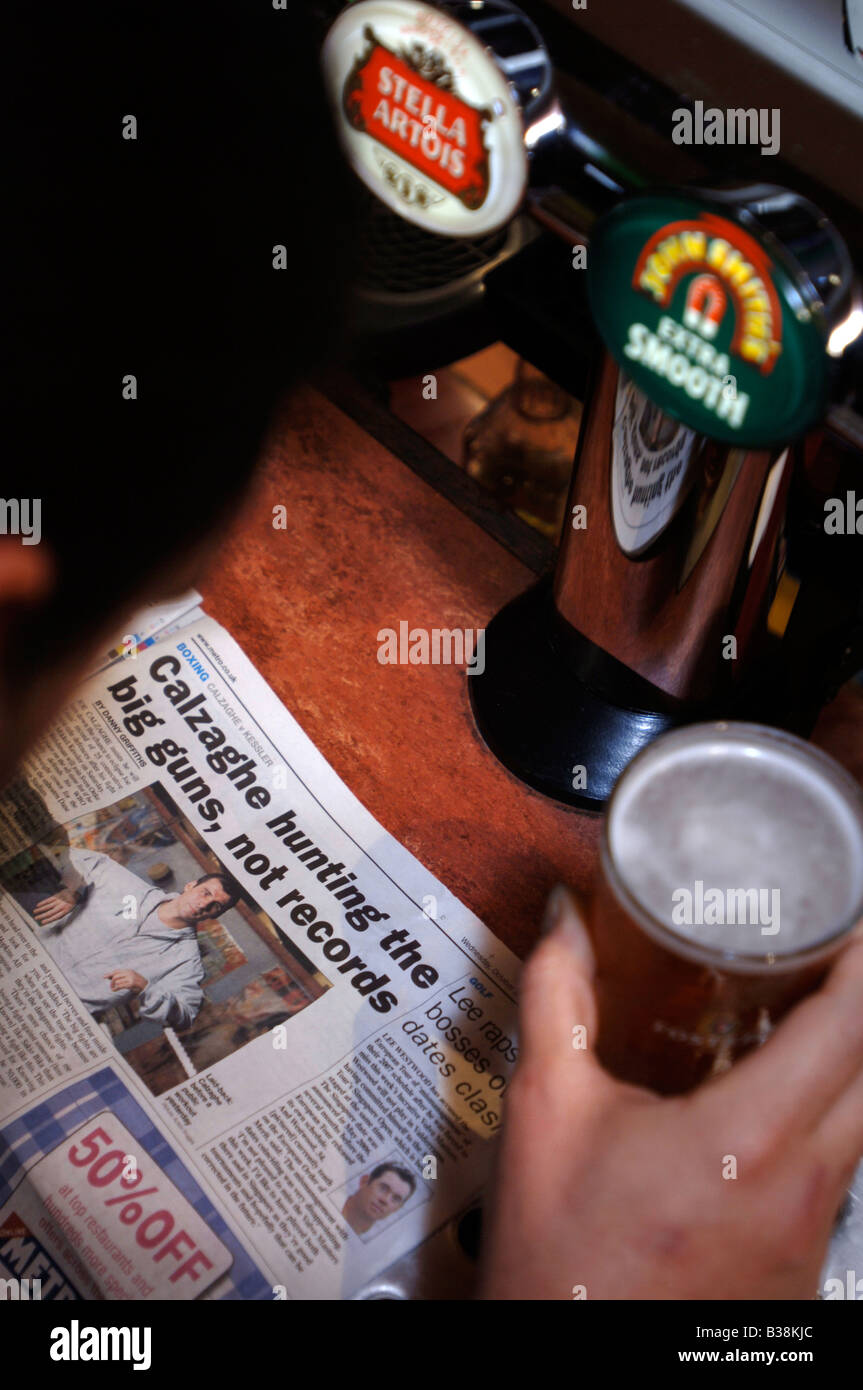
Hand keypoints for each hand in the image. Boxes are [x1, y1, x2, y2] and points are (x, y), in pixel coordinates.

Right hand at [33, 888, 78, 924]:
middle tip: (36, 918)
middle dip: (42, 915)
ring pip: (48, 906)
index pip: (56, 916)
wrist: (75, 891)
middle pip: (50, 912)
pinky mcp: (56, 896)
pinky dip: (43, 902)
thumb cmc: (71, 902)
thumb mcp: (70, 909)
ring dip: (40, 909)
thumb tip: (52, 918)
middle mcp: (61, 906)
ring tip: (34, 912)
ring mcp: (58, 901)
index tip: (42, 922)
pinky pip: (48, 900)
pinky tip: (38, 905)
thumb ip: (62, 913)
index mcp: (65, 910)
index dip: (48, 920)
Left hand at [104, 969, 147, 993]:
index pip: (117, 971)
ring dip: (113, 985)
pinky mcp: (131, 983)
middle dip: (111, 982)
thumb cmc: (137, 983)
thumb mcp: (129, 978)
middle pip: (115, 976)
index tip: (104, 977)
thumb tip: (109, 977)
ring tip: (113, 989)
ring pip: (117, 981)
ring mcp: (130, 978)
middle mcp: (129, 973)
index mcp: (128, 971)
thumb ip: (121, 977)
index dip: (110, 974)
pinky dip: (116, 988)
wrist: (147, 986)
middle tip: (111, 987)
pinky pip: (120, 985)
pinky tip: (114, 990)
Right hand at [479, 886, 862, 1300]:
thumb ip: (559, 997)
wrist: (573, 1363)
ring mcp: (817, 1230)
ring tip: (802, 1004)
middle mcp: (806, 1187)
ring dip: (851, 1050)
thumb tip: (567, 918)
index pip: (851, 1023)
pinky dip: (833, 1106)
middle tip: (826, 944)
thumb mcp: (545, 1110)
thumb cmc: (561, 1261)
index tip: (844, 911)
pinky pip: (847, 1161)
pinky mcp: (810, 1259)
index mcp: (749, 1140)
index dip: (861, 952)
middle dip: (861, 992)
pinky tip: (775, 1092)